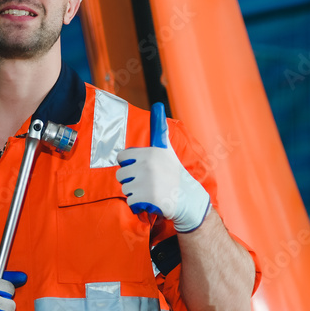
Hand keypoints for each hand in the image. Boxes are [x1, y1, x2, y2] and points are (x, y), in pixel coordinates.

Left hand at [115, 103, 210, 232]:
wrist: (189, 198)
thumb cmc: (174, 172)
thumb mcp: (167, 149)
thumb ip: (160, 130)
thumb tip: (157, 105)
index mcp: (150, 152)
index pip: (121, 157)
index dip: (128, 164)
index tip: (140, 169)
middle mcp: (148, 165)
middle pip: (121, 174)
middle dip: (131, 180)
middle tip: (146, 183)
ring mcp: (147, 182)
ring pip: (125, 189)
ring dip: (134, 193)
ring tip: (149, 191)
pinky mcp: (147, 198)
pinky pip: (130, 202)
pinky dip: (138, 205)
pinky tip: (150, 201)